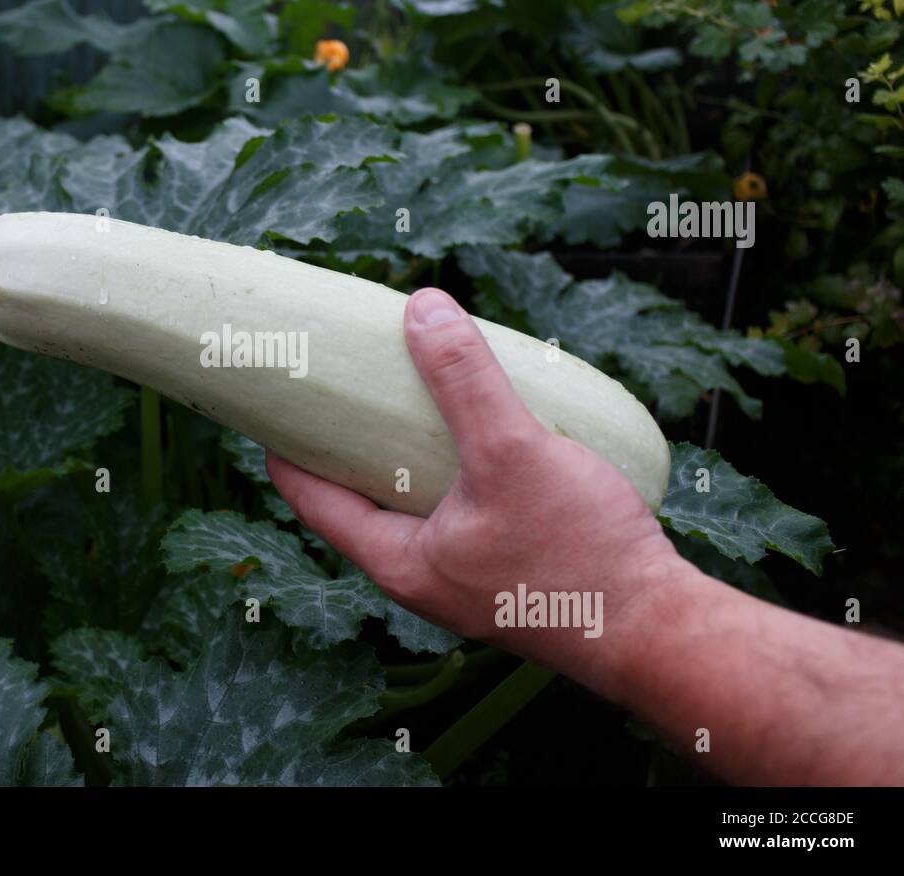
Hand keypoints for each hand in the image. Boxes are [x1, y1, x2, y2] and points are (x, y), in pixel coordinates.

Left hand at [266, 287, 692, 668]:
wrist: (660, 631)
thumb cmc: (579, 554)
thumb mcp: (512, 451)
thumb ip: (463, 379)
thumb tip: (420, 306)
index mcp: (396, 561)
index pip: (310, 496)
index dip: (285, 443)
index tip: (277, 394)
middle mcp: (419, 578)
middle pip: (358, 498)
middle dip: (350, 441)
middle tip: (347, 383)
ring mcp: (462, 580)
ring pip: (413, 505)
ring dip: (405, 453)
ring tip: (410, 395)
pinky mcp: (504, 574)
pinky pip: (458, 513)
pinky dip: (453, 471)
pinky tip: (479, 435)